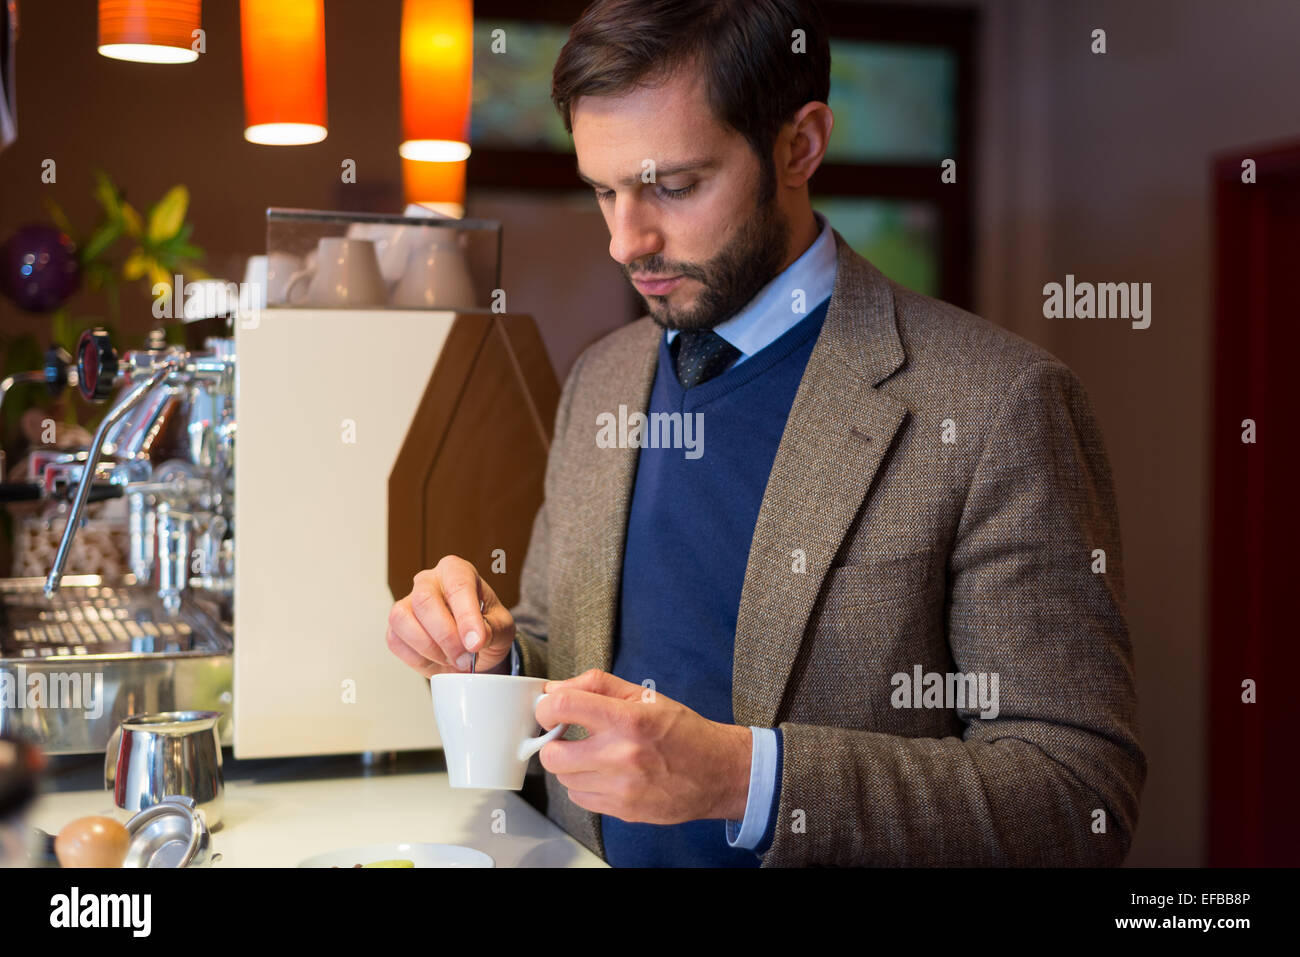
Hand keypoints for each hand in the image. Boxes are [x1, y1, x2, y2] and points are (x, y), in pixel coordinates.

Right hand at [386, 556, 513, 676]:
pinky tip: (438, 660)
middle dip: (446, 636)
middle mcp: (428, 581)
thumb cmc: (487, 628)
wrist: (474, 650)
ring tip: (454, 660)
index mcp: (457, 570)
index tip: (476, 642)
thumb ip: (493, 630)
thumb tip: (475, 639)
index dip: (466, 616)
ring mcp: (407, 603)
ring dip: (430, 648)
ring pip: (403, 619)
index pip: (458, 585)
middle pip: (424, 600)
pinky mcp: (396, 628)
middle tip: (465, 658)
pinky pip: (396, 641)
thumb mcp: (502, 628)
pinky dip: (418, 658)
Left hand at [536, 670, 752, 823]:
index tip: (551, 711)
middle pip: (552, 754)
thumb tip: (556, 690)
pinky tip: (603, 774)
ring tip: (593, 755)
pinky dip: (583, 786)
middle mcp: (622, 756)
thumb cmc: (683, 732)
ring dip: (570, 766)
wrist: (718, 772)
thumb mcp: (645, 695)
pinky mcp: (622, 810)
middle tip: (567, 736)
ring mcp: (621, 788)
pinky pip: (580, 799)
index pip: (563, 707)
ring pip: (564, 780)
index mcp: (628, 720)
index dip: (548, 707)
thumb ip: (597, 685)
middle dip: (554, 743)